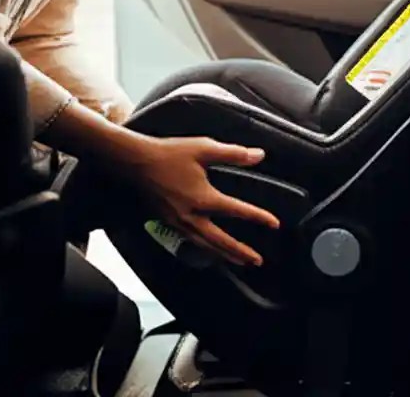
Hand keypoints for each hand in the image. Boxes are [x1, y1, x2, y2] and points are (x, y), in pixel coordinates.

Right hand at [125, 136, 279, 266]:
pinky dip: (205, 248)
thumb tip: (259, 155)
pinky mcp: (169, 222)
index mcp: (203, 198)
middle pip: (221, 241)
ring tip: (238, 261)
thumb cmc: (168, 154)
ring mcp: (178, 222)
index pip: (237, 210)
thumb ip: (233, 154)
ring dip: (224, 254)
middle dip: (240, 251)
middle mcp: (192, 216)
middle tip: (257, 260)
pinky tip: (209, 248)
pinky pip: (191, 241)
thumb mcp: (204, 148)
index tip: (274, 223)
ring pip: (205, 245)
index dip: (258, 217)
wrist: (136, 162)